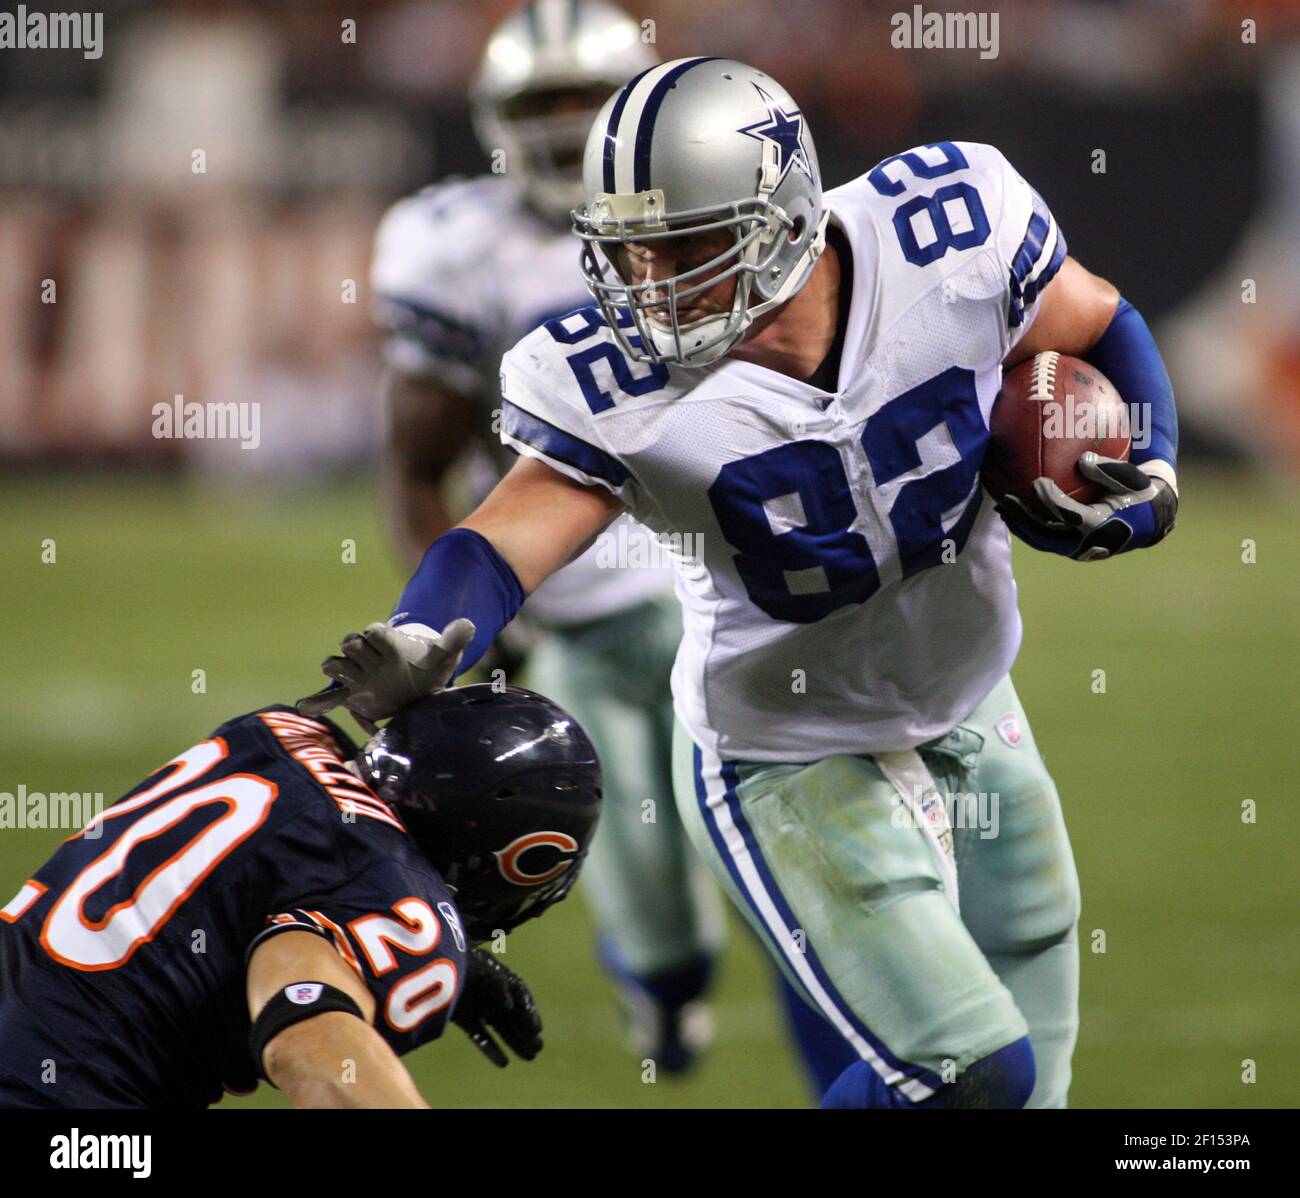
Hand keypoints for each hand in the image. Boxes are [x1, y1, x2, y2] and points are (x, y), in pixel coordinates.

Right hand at [296, 618, 474, 722]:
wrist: (418, 680)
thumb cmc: (428, 664)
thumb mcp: (444, 653)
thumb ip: (454, 639)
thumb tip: (469, 624)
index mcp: (388, 643)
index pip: (374, 631)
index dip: (377, 634)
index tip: (386, 640)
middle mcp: (368, 656)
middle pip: (351, 644)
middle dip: (357, 650)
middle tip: (372, 664)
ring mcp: (357, 675)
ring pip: (337, 665)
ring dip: (340, 669)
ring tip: (351, 679)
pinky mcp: (351, 695)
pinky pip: (328, 698)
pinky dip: (317, 702)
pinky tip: (305, 707)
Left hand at [451, 948, 542, 1067]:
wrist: (429, 966)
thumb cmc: (460, 964)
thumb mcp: (484, 970)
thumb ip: (499, 987)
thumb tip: (511, 1007)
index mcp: (499, 976)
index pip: (520, 996)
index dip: (529, 1012)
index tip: (537, 1029)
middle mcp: (491, 992)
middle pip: (513, 1015)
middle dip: (526, 1031)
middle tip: (538, 1049)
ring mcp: (478, 1006)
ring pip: (501, 1027)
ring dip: (514, 1041)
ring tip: (529, 1057)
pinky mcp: (464, 1019)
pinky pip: (481, 1036)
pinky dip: (491, 1049)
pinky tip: (503, 1063)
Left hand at [995, 453, 1177, 560]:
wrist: (1152, 519)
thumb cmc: (1139, 492)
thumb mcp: (1131, 478)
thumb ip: (1107, 470)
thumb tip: (1081, 460)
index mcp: (1101, 525)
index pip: (1069, 514)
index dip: (1051, 500)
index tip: (1037, 482)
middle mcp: (1086, 542)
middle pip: (1047, 534)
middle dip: (1023, 518)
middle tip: (1006, 500)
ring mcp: (1078, 548)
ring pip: (1042, 541)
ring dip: (1021, 526)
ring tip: (1002, 508)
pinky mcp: (1073, 548)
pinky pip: (1046, 540)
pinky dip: (1029, 528)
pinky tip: (1014, 514)